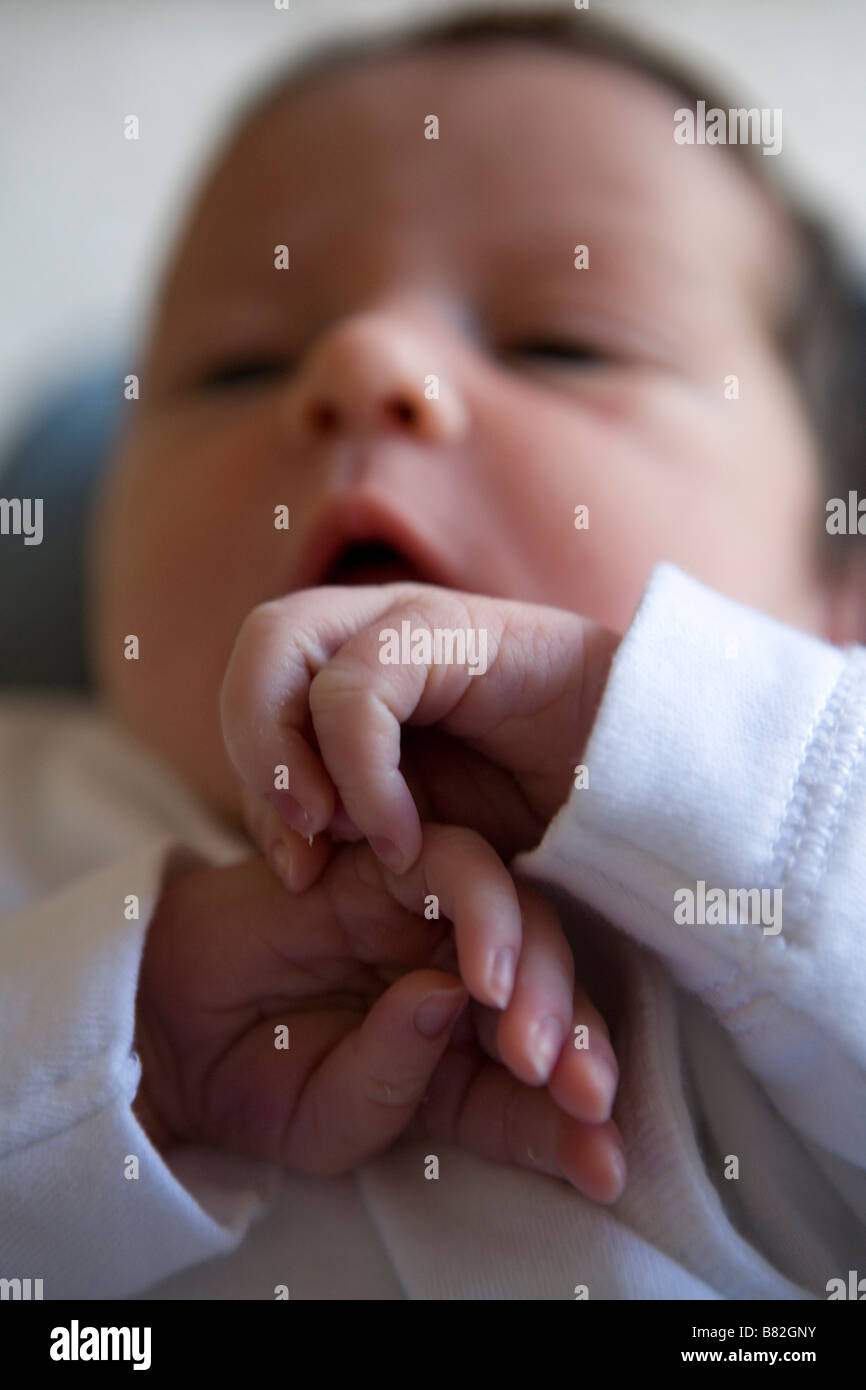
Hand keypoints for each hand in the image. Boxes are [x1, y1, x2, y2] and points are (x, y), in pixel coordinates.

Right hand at [134, 825, 624, 1201]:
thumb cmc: (255, 1078)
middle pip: (551, 995)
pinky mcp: (390, 865)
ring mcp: (434, 921)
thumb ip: (398, 1081)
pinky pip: (454, 860)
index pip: (541, 1085)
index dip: (573, 1123)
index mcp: (467, 1059)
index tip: (602, 1165)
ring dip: (539, 977)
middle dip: (575, 1046)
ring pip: (526, 920)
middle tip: (579, 1096)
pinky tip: (475, 967)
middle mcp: (466, 982)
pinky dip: (479, 902)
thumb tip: (452, 1000)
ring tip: (525, 1043)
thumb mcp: (332, 1121)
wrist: (169, 1026)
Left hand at [220, 583, 616, 876]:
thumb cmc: (540, 827)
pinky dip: (359, 768)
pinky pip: (362, 684)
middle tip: (299, 851)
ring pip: (282, 638)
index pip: (256, 695)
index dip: (256, 780)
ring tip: (336, 839)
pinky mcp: (458, 628)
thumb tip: (290, 856)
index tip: (297, 873)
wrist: (653, 803)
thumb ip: (351, 835)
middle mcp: (377, 637)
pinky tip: (402, 838)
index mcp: (359, 679)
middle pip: (260, 647)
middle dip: (253, 750)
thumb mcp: (424, 843)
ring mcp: (413, 624)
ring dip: (287, 753)